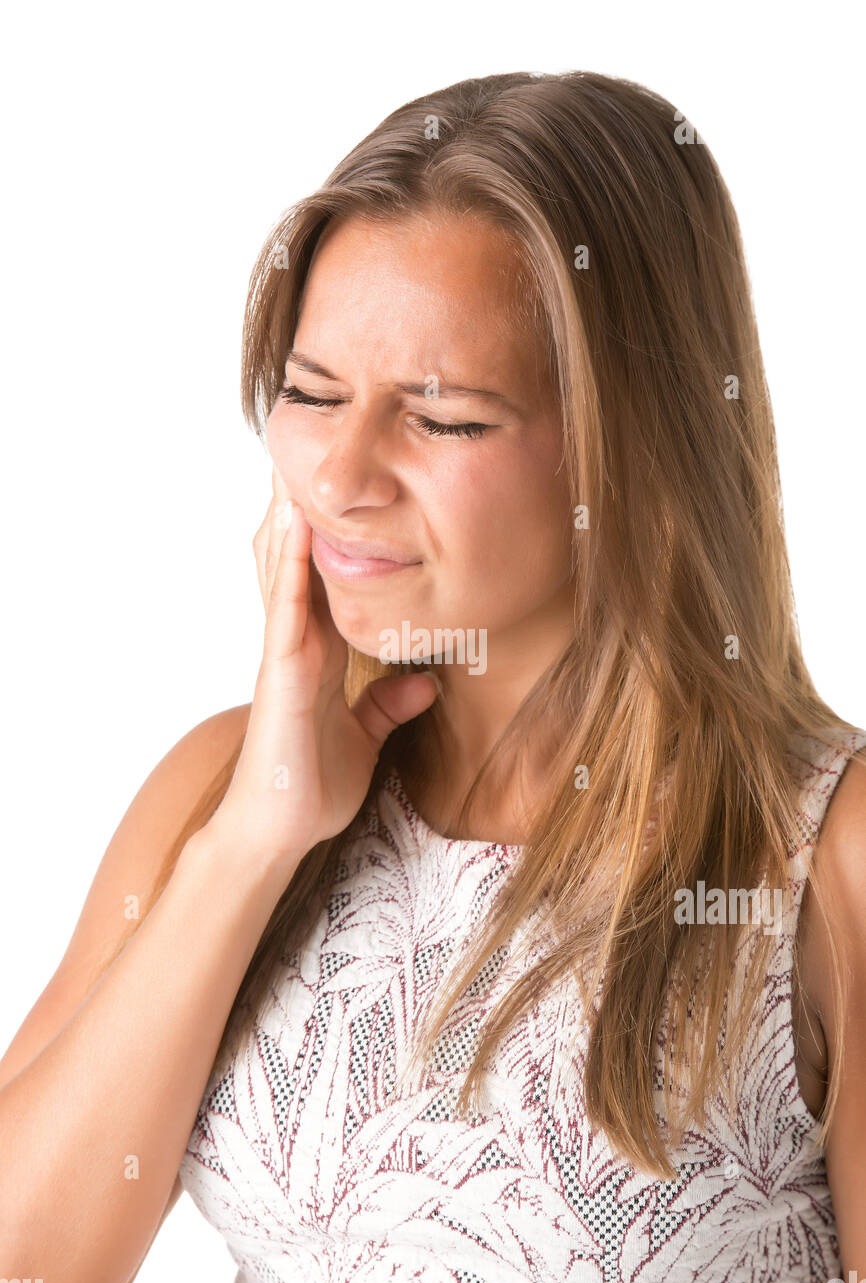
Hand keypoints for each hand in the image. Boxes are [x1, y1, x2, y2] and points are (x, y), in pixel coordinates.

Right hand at [208, 467, 437, 869]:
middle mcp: (298, 640)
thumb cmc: (312, 783)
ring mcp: (286, 651)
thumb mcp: (367, 735)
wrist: (280, 830)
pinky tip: (295, 521)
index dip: (328, 530)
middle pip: (296, 557)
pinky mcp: (283, 671)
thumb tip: (426, 680)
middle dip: (301, 504)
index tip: (342, 484)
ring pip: (282, 566)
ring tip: (297, 455)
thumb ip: (390, 704)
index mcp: (318, 651)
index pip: (322, 576)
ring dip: (288, 512)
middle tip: (312, 444)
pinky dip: (289, 561)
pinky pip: (286, 605)